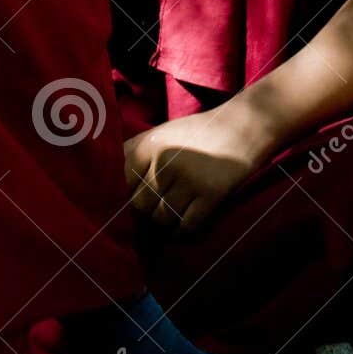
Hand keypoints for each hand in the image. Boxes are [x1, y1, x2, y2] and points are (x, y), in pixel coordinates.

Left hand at [125, 103, 263, 232]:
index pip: (120, 184)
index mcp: (150, 144)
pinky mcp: (211, 194)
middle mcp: (166, 161)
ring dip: (166, 221)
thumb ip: (134, 154)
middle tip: (158, 208)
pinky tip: (190, 219)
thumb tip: (106, 187)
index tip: (129, 203)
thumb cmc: (199, 132)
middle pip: (139, 206)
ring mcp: (189, 178)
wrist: (246, 123)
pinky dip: (185, 229)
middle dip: (146, 212)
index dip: (123, 197)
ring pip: (161, 219)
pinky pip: (186, 227)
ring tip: (176, 210)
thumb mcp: (163, 133)